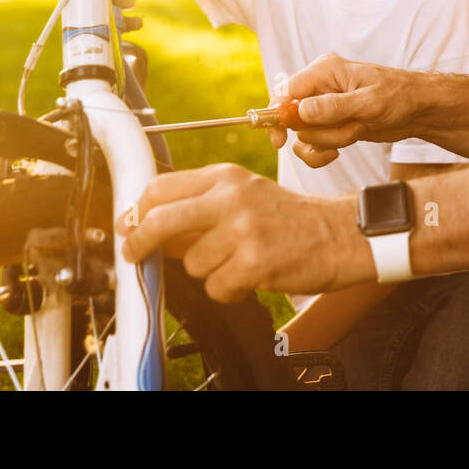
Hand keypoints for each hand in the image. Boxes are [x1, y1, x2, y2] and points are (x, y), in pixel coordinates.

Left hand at [116, 164, 367, 301]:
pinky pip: (216, 287)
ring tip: (235, 262)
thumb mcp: (244, 196)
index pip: (162, 188)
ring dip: (207, 271)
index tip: (130, 226)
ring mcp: (243, 230)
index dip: (137, 211)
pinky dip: (228, 290)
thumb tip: (146, 225)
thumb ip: (200, 206)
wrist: (339, 234)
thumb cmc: (289, 218)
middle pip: (161, 220)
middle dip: (139, 242)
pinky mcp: (255, 262)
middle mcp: (232, 198)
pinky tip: (248, 277)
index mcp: (226, 177)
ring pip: (191, 263)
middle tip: (134, 255)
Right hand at [266, 54, 425, 166]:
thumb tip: (301, 110)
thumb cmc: (399, 96)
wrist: (418, 110)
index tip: (281, 139)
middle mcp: (319, 88)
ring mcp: (323, 108)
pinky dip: (324, 152)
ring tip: (356, 132)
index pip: (285, 91)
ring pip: (303, 135)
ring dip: (328, 141)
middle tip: (346, 130)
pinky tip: (345, 146)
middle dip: (317, 133)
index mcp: (324, 71)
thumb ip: (334, 107)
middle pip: (291, 118)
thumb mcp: (369, 102)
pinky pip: (312, 145)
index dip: (278, 115)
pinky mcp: (329, 125)